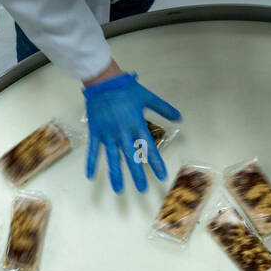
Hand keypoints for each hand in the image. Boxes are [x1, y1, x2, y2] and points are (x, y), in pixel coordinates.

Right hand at [82, 71, 180, 192]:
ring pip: (112, 158)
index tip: (162, 176)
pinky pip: (93, 150)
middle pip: (131, 157)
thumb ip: (163, 109)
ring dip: (115, 175)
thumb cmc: (126, 88)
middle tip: (142, 189)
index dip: (156, 163)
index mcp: (136, 125)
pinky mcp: (96, 132)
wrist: (103, 80)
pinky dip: (91, 163)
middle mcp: (122, 133)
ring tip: (119, 190)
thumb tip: (180, 118)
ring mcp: (108, 134)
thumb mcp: (147, 97)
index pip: (148, 148)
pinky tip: (91, 177)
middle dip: (137, 175)